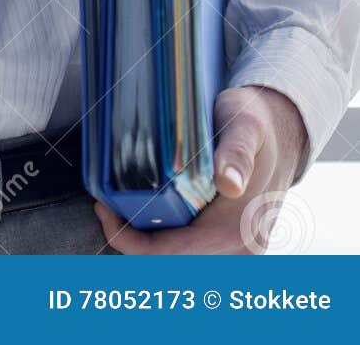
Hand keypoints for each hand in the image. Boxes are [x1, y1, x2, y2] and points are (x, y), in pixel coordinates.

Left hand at [93, 85, 308, 253]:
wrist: (283, 131)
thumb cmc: (257, 123)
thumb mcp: (245, 125)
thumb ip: (237, 151)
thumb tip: (229, 181)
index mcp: (238, 232)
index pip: (170, 255)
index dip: (129, 240)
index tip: (103, 208)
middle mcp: (240, 251)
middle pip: (168, 264)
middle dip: (131, 240)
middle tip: (105, 203)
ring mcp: (235, 251)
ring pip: (175, 261)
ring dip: (145, 241)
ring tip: (120, 206)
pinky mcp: (228, 243)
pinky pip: (186, 250)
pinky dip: (161, 236)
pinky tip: (145, 210)